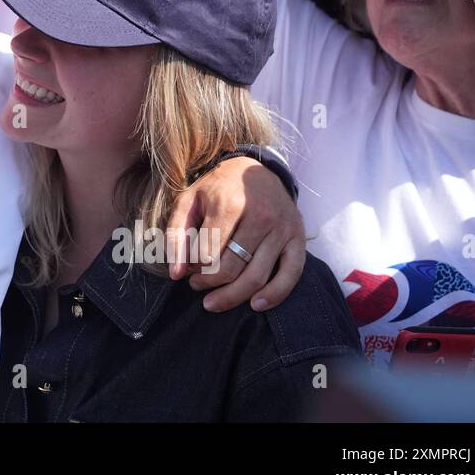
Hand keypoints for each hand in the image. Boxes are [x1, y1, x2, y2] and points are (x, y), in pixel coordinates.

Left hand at [163, 157, 305, 312]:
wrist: (257, 169)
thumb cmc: (217, 188)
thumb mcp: (189, 201)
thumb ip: (176, 234)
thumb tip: (175, 273)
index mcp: (229, 204)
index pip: (207, 253)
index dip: (193, 269)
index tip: (187, 272)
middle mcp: (260, 216)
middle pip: (231, 268)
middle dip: (209, 284)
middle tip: (197, 286)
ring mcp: (282, 229)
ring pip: (257, 276)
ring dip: (232, 296)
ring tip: (214, 301)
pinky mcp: (298, 238)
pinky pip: (291, 274)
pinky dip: (274, 295)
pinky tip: (255, 304)